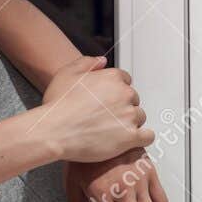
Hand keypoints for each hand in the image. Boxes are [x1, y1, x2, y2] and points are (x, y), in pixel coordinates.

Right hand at [38, 56, 153, 163]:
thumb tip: (102, 61)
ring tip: (112, 131)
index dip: (115, 91)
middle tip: (106, 117)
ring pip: (140, 117)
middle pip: (133, 99)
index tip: (107, 101)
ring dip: (130, 123)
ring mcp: (129, 116)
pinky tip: (129, 140)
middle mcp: (124, 94)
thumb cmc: (58, 105)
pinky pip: (147, 136)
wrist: (54, 131)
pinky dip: (141, 138)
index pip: (126, 81)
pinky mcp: (130, 137)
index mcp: (112, 78)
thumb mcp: (66, 74)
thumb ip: (87, 63)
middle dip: (123, 107)